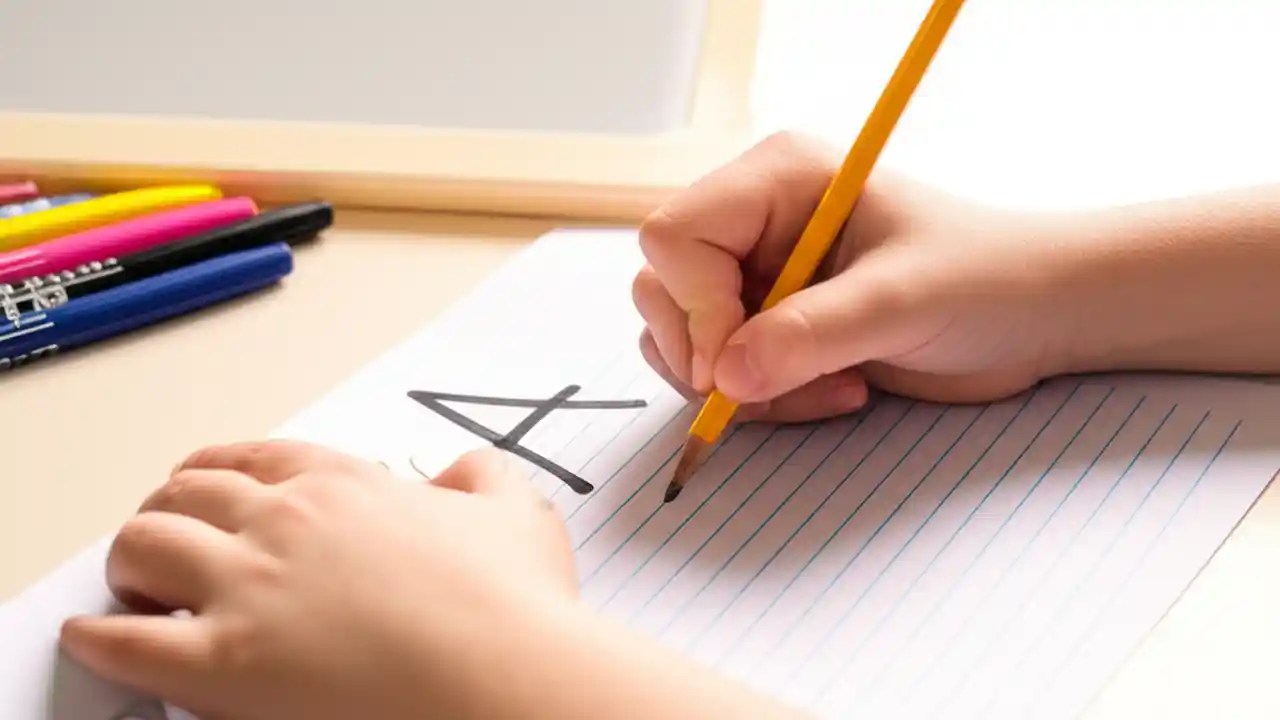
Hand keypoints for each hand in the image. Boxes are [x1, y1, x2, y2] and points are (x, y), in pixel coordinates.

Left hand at [60, 441, 577, 719]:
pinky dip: (100, 635)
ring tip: (134, 584)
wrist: (505, 673)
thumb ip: (482, 475)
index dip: (217, 472)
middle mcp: (286, 518)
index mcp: (346, 483)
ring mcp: (250, 584)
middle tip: (167, 537)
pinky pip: (127, 640)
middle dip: (168, 512)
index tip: (205, 486)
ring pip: (145, 545)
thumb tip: (459, 471)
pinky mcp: (225, 660)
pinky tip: (97, 636)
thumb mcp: (517, 510)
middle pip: (186, 494)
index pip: (253, 458)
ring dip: (130, 560)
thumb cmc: (515, 604)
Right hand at [633, 132, 1066, 421]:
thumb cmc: (987, 279)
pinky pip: (719, 371)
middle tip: (775, 387)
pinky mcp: (770, 323)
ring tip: (826, 388)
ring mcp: (758, 274)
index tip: (738, 364)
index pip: (676, 234)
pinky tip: (834, 391)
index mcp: (779, 179)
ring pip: (683, 338)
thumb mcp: (902, 302)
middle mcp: (755, 221)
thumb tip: (725, 377)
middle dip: (711, 353)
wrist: (1035, 315)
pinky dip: (760, 399)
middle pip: (663, 289)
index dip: (695, 306)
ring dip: (741, 386)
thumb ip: (811, 334)